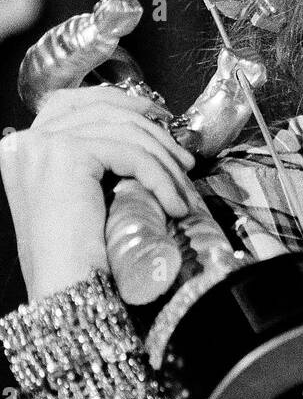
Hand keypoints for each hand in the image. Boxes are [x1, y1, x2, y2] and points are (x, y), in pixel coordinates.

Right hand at [0, 85, 196, 301]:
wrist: (67, 296)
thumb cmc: (78, 259)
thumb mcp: (82, 195)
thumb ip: (95, 159)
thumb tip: (148, 127)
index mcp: (22, 148)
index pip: (74, 101)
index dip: (122, 102)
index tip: (160, 119)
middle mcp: (24, 142)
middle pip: (103, 109)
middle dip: (152, 132)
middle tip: (184, 161)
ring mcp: (41, 146)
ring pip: (124, 131)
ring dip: (164, 160)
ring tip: (184, 190)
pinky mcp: (66, 155)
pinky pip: (130, 154)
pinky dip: (160, 178)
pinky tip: (175, 204)